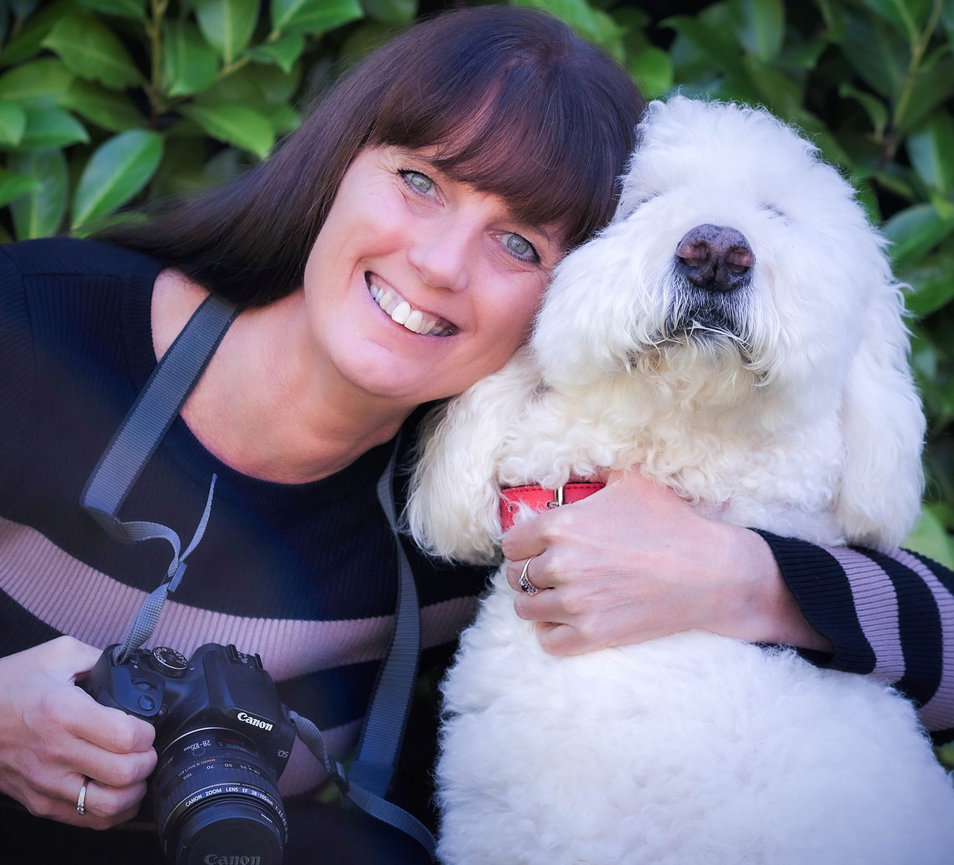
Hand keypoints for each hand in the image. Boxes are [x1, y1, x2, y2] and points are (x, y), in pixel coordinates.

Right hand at [0, 637, 156, 827]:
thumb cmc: (9, 685)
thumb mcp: (57, 654)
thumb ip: (98, 658)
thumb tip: (128, 667)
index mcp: (63, 712)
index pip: (125, 737)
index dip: (147, 734)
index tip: (146, 728)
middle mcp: (55, 752)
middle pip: (124, 773)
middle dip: (148, 761)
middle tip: (147, 750)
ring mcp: (46, 782)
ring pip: (109, 806)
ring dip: (134, 791)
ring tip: (137, 773)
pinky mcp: (39, 802)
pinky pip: (87, 820)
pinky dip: (114, 812)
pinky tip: (120, 793)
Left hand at [501, 470, 832, 655]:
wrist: (708, 572)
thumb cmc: (671, 523)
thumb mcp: (631, 481)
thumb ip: (596, 472)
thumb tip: (579, 464)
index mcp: (561, 525)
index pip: (512, 542)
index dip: (522, 544)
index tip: (533, 547)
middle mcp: (560, 565)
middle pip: (516, 575)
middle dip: (528, 571)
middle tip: (546, 571)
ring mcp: (575, 603)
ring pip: (526, 608)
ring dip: (536, 602)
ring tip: (552, 596)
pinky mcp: (591, 635)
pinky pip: (547, 641)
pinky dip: (550, 633)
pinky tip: (563, 621)